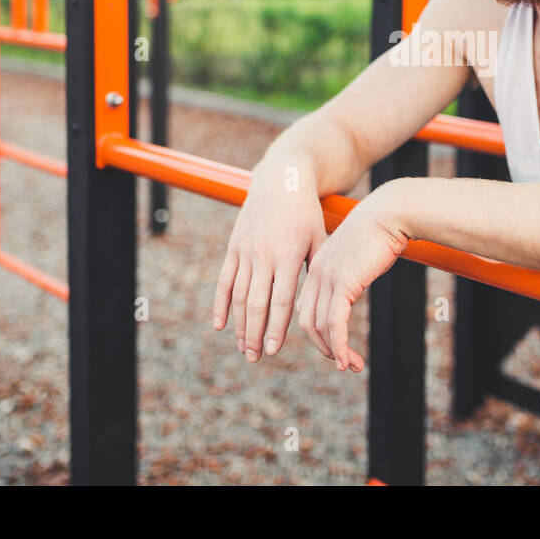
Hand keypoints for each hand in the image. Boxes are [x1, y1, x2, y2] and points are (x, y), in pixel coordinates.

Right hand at [212, 160, 327, 361]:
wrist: (281, 180)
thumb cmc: (307, 213)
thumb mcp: (319, 238)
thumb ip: (316, 271)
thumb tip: (320, 306)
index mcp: (287, 255)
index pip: (281, 300)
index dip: (276, 327)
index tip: (275, 350)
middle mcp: (263, 254)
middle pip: (255, 303)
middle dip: (255, 334)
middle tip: (255, 358)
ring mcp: (245, 250)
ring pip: (237, 295)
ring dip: (238, 325)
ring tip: (243, 348)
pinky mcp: (233, 246)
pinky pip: (223, 280)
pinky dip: (219, 304)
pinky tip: (219, 325)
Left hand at [297, 190, 409, 372]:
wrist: (389, 213)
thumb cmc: (380, 231)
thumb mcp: (359, 255)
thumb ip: (351, 273)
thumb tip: (354, 286)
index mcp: (318, 266)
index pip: (307, 307)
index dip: (318, 331)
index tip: (333, 346)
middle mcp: (317, 273)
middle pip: (307, 321)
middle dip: (322, 346)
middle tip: (341, 363)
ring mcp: (327, 278)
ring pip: (319, 326)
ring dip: (333, 351)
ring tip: (349, 366)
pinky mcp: (342, 284)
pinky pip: (334, 324)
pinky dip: (339, 346)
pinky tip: (346, 360)